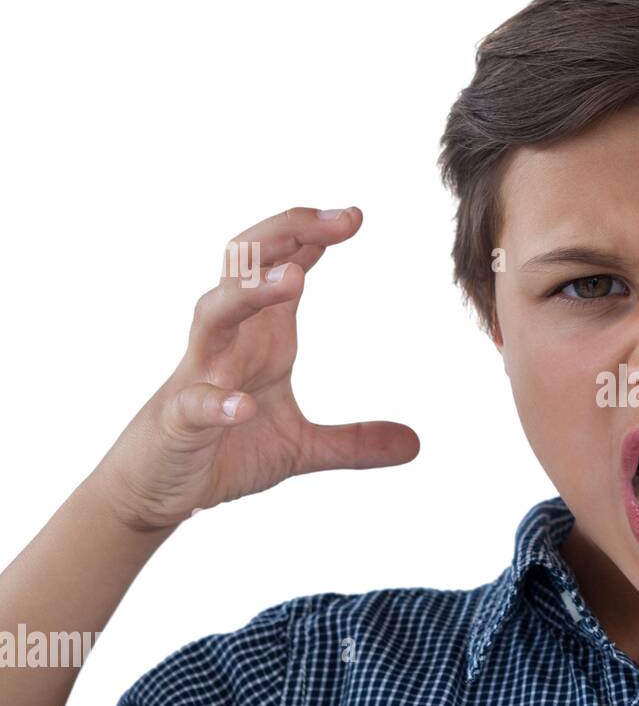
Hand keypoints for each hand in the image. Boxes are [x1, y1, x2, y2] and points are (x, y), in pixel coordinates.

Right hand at [94, 206, 419, 531]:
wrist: (156, 491)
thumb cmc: (222, 451)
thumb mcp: (300, 448)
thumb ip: (355, 442)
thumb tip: (415, 444)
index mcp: (259, 336)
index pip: (281, 266)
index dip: (313, 236)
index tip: (354, 214)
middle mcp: (227, 341)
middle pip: (245, 265)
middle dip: (287, 235)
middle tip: (336, 220)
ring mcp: (199, 376)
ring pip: (215, 313)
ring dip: (250, 293)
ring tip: (292, 280)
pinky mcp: (179, 422)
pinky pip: (194, 404)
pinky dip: (217, 402)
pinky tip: (242, 405)